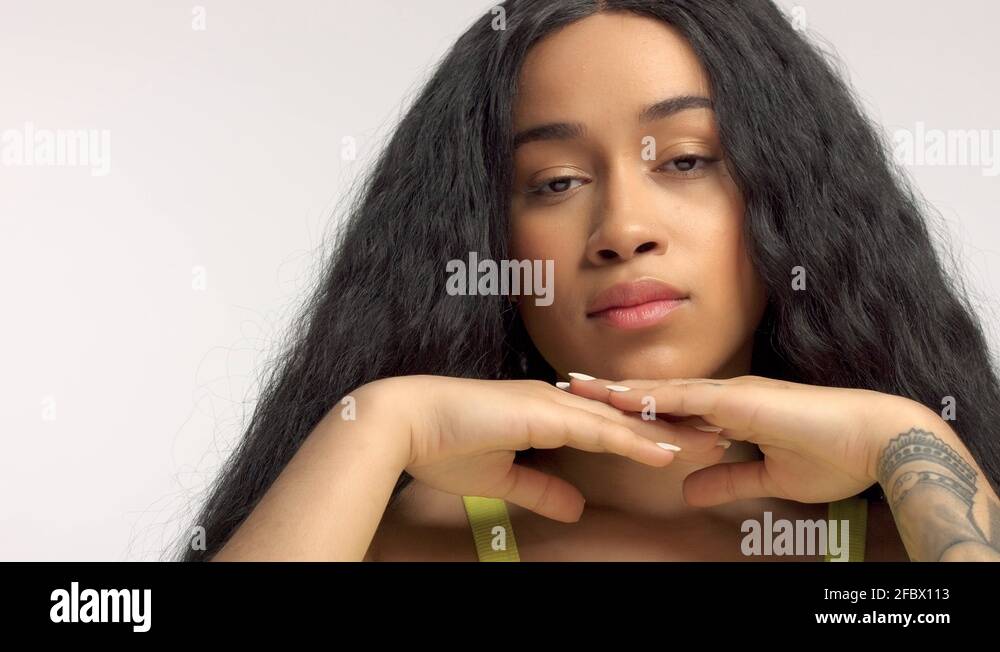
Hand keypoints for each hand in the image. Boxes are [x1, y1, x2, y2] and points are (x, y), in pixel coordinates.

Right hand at [371, 375, 723, 521]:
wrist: (404, 423)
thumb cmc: (442, 444)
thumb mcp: (501, 477)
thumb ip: (540, 489)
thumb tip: (574, 506)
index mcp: (546, 413)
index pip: (610, 424)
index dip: (649, 432)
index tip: (686, 441)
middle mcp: (555, 402)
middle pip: (627, 416)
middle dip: (674, 425)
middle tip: (718, 433)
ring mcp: (549, 403)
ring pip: (622, 420)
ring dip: (667, 431)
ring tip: (710, 441)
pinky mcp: (540, 413)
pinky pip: (596, 429)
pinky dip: (633, 440)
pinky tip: (664, 450)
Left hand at [563, 373, 929, 505]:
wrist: (880, 441)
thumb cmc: (833, 456)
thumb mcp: (767, 478)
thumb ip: (728, 479)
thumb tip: (689, 488)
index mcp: (729, 411)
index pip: (667, 407)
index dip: (629, 405)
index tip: (592, 404)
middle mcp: (725, 397)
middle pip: (655, 393)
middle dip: (610, 391)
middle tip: (566, 385)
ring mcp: (733, 395)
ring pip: (664, 390)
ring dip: (619, 389)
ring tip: (578, 386)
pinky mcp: (745, 402)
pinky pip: (692, 401)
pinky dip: (657, 399)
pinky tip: (625, 399)